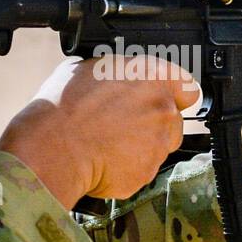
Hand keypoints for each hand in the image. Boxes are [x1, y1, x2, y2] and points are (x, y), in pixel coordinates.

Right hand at [0, 56, 196, 208]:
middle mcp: (163, 109)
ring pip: (158, 148)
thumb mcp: (88, 69)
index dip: (174, 96)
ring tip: (107, 144)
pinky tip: (103, 161)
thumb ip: (117, 73)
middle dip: (153, 126)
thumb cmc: (65, 106)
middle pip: (172, 121)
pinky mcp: (149, 172)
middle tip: (122, 127)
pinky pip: (142, 171)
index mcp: (154, 76)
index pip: (186, 87)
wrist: (54, 146)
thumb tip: (115, 75)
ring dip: (140, 148)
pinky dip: (127, 169)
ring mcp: (159, 143)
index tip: (161, 102)